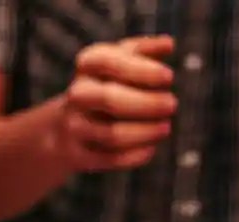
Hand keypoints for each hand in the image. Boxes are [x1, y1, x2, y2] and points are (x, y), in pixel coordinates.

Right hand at [54, 35, 176, 170]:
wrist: (66, 128)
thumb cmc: (106, 85)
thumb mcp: (120, 61)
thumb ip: (144, 49)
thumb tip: (168, 44)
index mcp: (88, 65)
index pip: (110, 62)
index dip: (142, 70)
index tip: (169, 77)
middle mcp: (77, 95)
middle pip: (110, 99)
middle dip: (147, 104)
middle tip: (172, 104)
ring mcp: (74, 126)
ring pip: (112, 134)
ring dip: (145, 132)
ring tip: (165, 128)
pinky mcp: (78, 155)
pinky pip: (109, 159)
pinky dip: (135, 155)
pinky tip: (151, 149)